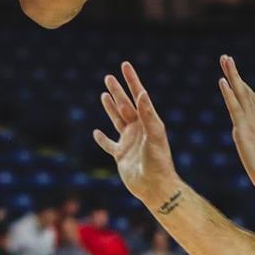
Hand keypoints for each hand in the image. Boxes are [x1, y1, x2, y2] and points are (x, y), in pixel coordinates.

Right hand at [94, 62, 180, 208]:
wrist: (156, 188)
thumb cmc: (158, 162)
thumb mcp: (154, 136)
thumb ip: (148, 115)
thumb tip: (142, 93)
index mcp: (148, 122)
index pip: (138, 96)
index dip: (132, 80)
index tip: (125, 65)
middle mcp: (138, 129)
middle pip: (125, 105)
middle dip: (117, 90)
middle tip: (109, 76)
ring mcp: (129, 142)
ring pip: (117, 120)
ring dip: (110, 107)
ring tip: (104, 94)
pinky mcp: (121, 156)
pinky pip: (109, 145)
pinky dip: (102, 139)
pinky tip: (96, 132)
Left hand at [219, 56, 254, 199]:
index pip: (250, 102)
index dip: (242, 87)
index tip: (235, 74)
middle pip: (245, 92)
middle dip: (235, 75)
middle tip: (226, 57)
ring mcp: (251, 124)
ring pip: (240, 94)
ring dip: (232, 76)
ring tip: (225, 59)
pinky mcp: (244, 131)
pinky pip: (235, 107)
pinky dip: (229, 93)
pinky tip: (222, 81)